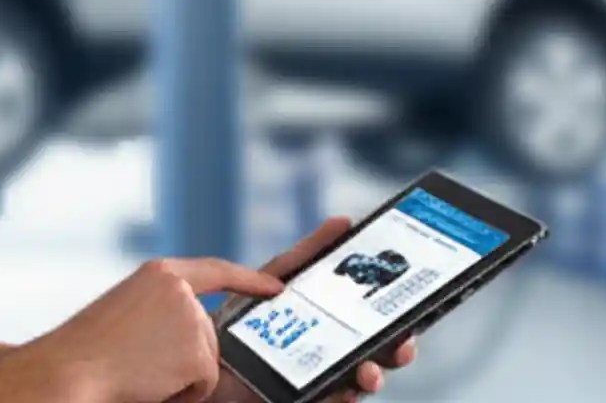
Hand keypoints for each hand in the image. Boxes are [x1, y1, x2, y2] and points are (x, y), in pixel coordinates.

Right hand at [31, 257, 283, 402]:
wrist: (66, 372)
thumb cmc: (83, 353)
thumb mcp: (127, 314)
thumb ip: (163, 312)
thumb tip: (199, 331)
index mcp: (159, 274)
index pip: (216, 271)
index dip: (249, 279)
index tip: (276, 287)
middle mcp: (180, 289)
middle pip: (207, 335)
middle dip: (183, 360)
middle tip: (139, 365)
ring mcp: (191, 319)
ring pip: (205, 363)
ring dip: (178, 379)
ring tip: (137, 374)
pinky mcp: (198, 352)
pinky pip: (202, 385)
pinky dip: (179, 395)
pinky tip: (148, 385)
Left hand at [207, 217, 419, 401]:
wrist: (194, 342)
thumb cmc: (239, 313)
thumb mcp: (278, 276)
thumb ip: (309, 252)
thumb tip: (343, 221)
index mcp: (330, 327)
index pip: (373, 329)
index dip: (396, 326)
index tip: (410, 319)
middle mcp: (326, 357)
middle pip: (372, 357)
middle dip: (394, 354)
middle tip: (401, 346)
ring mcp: (309, 380)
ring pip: (352, 384)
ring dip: (370, 378)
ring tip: (369, 371)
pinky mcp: (289, 399)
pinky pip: (320, 402)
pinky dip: (337, 400)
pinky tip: (343, 392)